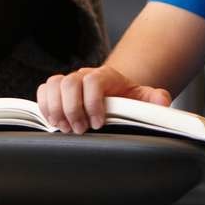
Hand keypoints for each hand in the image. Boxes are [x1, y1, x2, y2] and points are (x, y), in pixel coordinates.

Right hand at [36, 66, 170, 133]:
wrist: (115, 91)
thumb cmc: (127, 97)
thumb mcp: (144, 97)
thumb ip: (154, 98)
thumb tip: (161, 101)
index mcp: (105, 76)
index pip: (92, 81)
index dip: (92, 102)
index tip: (98, 124)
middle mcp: (84, 75)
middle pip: (68, 83)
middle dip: (72, 109)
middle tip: (80, 130)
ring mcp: (69, 81)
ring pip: (52, 85)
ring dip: (55, 108)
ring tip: (64, 128)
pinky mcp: (56, 90)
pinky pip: (43, 90)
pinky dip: (44, 106)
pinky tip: (54, 122)